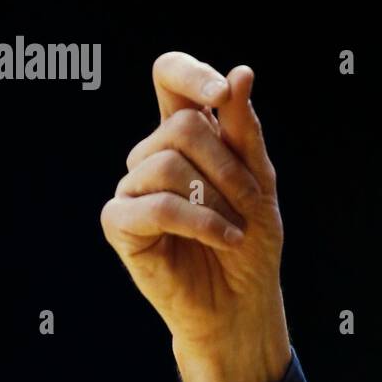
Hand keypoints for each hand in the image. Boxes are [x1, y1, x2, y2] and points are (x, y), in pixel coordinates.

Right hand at [101, 52, 290, 381]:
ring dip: (218, 201)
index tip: (222, 94)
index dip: (190, 75)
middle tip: (251, 205)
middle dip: (229, 167)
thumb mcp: (260, 187)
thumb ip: (246, 134)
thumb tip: (241, 74)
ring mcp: (133, 188)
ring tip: (236, 232)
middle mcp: (153, 156)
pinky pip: (157, 205)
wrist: (243, 307)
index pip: (169, 78)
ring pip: (168, 163)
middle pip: (181, 125)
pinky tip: (224, 240)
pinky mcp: (121, 224)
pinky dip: (199, 222)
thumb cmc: (252, 247)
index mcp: (184, 138)